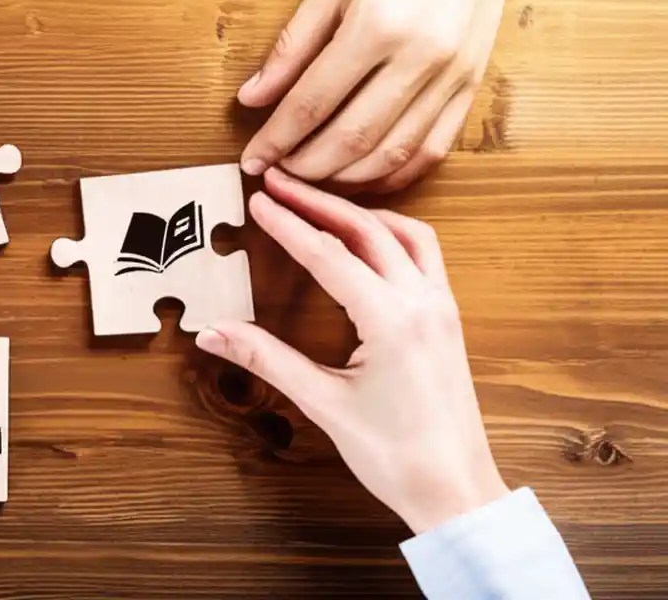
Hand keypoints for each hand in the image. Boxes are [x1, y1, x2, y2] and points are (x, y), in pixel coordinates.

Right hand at [196, 167, 507, 532]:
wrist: (455, 491)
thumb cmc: (396, 456)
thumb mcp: (322, 403)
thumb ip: (267, 358)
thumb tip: (215, 331)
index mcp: (391, 319)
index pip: (328, 253)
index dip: (287, 224)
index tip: (258, 200)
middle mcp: (422, 302)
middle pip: (366, 228)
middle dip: (318, 200)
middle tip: (279, 180)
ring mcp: (440, 307)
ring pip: (403, 233)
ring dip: (359, 210)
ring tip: (318, 200)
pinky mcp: (447, 319)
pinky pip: (423, 255)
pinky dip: (391, 232)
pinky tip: (366, 238)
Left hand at [238, 0, 538, 192]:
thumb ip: (291, 45)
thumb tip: (252, 96)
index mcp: (379, 25)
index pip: (312, 102)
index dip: (276, 139)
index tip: (253, 160)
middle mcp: (421, 57)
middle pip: (352, 138)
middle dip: (306, 166)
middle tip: (277, 174)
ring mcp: (453, 75)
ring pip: (393, 153)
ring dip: (346, 178)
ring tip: (312, 180)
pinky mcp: (473, 85)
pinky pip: (433, 149)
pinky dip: (394, 173)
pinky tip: (362, 176)